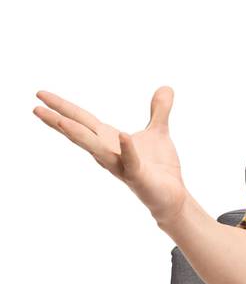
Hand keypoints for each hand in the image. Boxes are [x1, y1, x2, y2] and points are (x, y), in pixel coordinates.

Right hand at [33, 86, 189, 225]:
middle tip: (35, 108)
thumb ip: (159, 111)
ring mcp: (120, 166)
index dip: (62, 107)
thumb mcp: (159, 132)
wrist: (172, 196)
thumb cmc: (160, 167)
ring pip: (96, 149)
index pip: (82, 119)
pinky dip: (127, 149)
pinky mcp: (138, 176)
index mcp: (109, 139)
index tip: (40, 94)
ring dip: (79, 136)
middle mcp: (108, 152)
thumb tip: (166, 87)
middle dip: (58, 121)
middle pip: (80, 133)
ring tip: (62, 121)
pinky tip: (123, 134)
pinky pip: (131, 162)